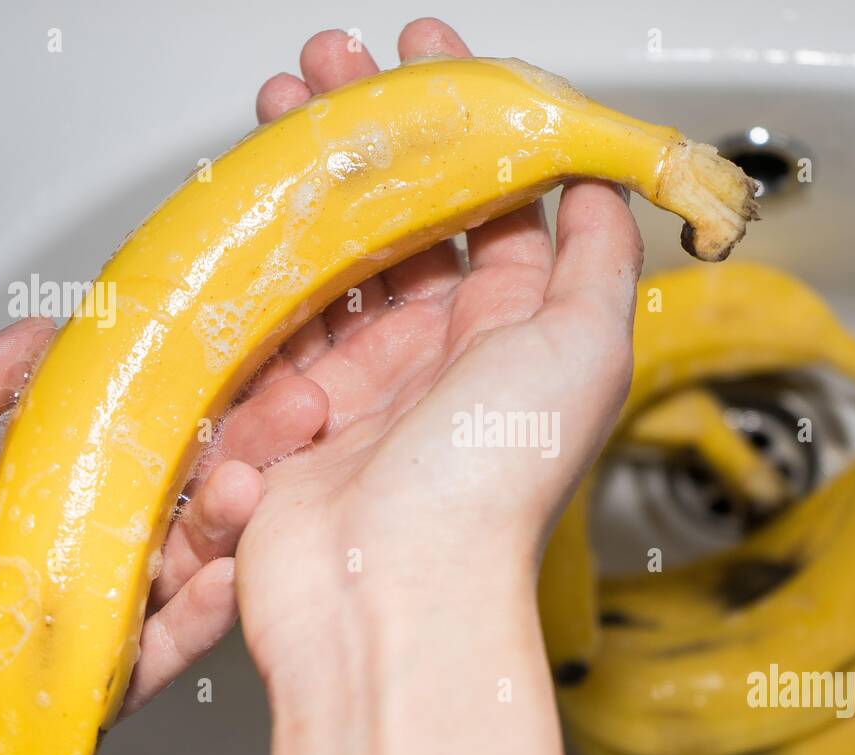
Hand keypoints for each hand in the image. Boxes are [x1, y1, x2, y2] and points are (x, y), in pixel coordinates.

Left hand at [0, 313, 326, 754]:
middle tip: (293, 414)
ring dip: (219, 534)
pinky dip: (187, 629)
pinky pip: (137, 668)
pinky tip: (220, 583)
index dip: (174, 407)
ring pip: (161, 582)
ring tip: (257, 487)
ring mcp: (52, 635)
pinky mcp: (58, 708)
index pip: (107, 446)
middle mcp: (36, 565)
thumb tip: (34, 340)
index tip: (233, 367)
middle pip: (156, 509)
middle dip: (232, 456)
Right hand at [235, 19, 643, 754]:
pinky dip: (261, 281)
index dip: (458, 126)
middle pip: (395, 220)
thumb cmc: (494, 483)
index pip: (487, 204)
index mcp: (510, 334)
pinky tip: (248, 222)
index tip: (426, 59)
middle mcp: (436, 355)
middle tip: (326, 68)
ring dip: (299, 183)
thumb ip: (598, 259)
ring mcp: (359, 383)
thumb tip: (606, 186)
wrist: (392, 595)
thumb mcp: (584, 349)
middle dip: (362, 137)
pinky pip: (270, 330)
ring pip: (326, 258)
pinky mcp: (289, 414)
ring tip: (272, 113)